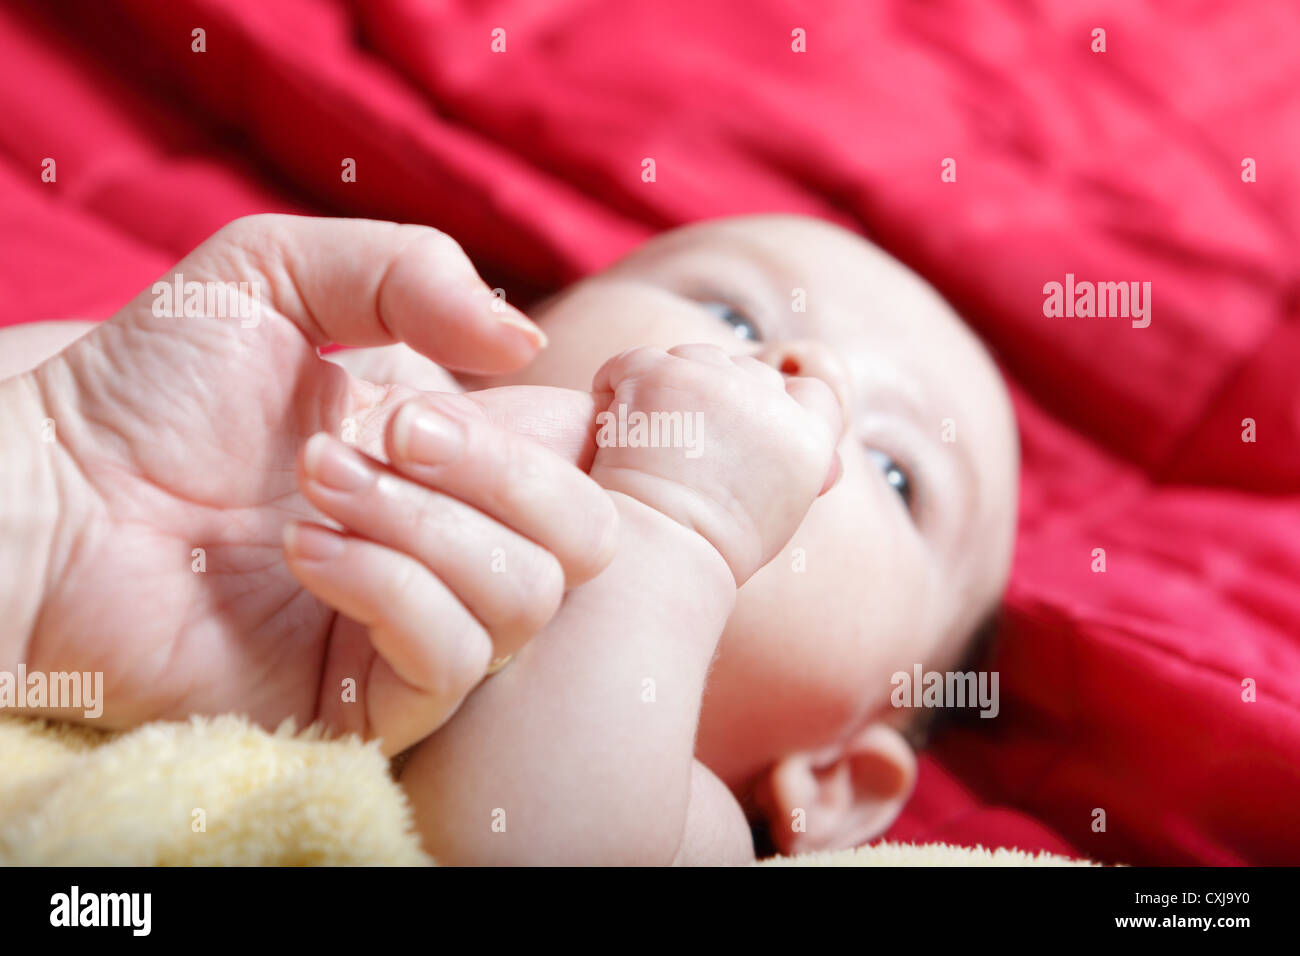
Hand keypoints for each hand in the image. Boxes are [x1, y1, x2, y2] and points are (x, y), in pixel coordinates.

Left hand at [5, 215, 612, 753]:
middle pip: (588, 536)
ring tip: (315, 488)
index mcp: (455, 449)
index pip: (591, 456)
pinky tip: (306, 555)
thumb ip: (411, 271)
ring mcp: (418, 621)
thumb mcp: (277, 273)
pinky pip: (452, 658)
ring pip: (527, 598)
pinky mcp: (370, 697)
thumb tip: (526, 346)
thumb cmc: (150, 385)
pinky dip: (390, 590)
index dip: (606, 428)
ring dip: (424, 526)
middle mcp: (454, 537)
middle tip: (392, 432)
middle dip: (499, 471)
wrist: (55, 500)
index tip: (524, 382)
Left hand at [589, 344, 842, 584]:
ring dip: (674, 386)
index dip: (778, 407)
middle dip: (721, 398)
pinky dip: (620, 382)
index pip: (810, 392)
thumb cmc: (713, 547)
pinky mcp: (661, 374)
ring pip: (696, 358)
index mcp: (808, 438)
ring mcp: (715, 383)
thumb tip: (829, 462)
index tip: (744, 434)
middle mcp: (768, 402)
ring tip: (651, 437)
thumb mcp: (781, 513)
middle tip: (688, 446)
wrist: (657, 552)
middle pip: (748, 372)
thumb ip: (799, 468)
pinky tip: (615, 418)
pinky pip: (637, 359)